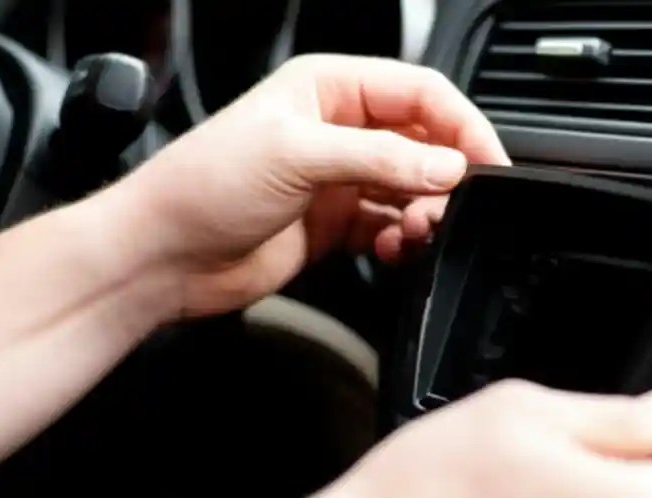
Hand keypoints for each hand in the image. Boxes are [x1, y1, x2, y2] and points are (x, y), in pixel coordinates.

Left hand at [115, 54, 509, 317]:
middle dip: (446, 176)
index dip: (461, 124)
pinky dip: (402, 240)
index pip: (420, 91)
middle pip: (423, 142)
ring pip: (411, 189)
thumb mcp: (298, 155)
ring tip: (418, 231)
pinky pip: (390, 227)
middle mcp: (337, 129)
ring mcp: (336, 179)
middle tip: (451, 206)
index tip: (488, 162)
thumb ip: (381, 157)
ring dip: (425, 212)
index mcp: (327, 88)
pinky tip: (394, 250)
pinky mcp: (333, 224)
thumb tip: (447, 164)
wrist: (162, 255)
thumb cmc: (204, 185)